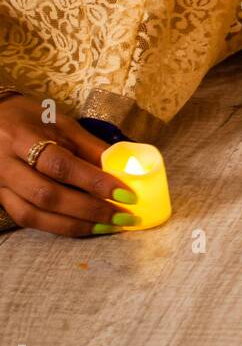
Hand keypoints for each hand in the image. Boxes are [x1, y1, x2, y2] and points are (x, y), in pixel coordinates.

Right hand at [0, 94, 135, 235]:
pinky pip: (28, 220)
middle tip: (124, 216)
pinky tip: (86, 227)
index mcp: (20, 137)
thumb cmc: (31, 118)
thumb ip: (91, 147)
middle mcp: (3, 164)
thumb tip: (126, 171)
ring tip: (110, 227)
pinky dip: (60, 227)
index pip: (59, 165)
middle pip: (47, 195)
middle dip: (90, 209)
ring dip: (77, 225)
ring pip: (34, 215)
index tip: (126, 194)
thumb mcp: (62, 123)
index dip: (94, 182)